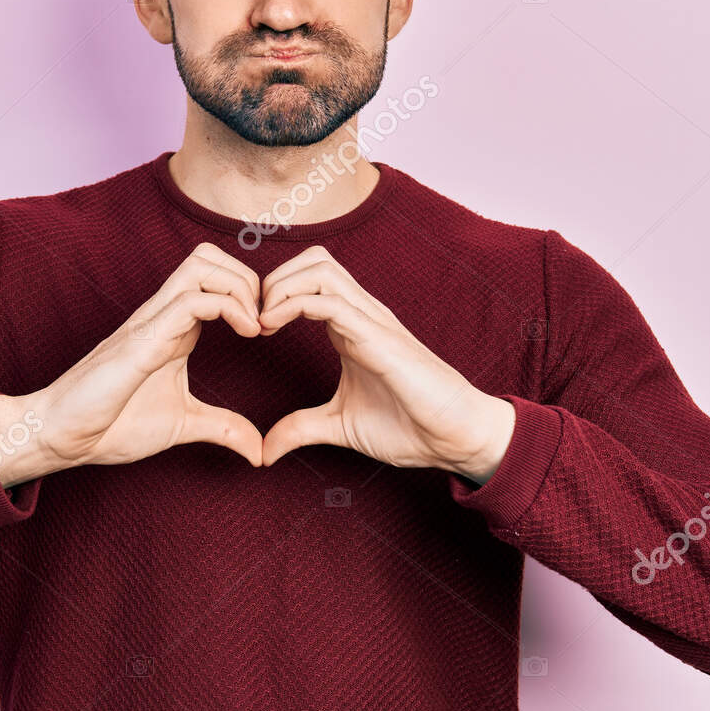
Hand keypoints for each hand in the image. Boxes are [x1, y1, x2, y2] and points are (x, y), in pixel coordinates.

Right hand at [0, 244, 264, 485]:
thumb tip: (258, 450)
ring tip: (255, 326)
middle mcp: (162, 314)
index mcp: (174, 328)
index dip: (250, 293)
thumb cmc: (111, 424)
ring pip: (201, 265)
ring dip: (240, 286)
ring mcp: (151, 322)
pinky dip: (229, 307)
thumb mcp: (182, 424)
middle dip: (248, 278)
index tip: (269, 332)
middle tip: (264, 322)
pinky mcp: (143, 341)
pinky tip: (246, 335)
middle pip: (209, 256)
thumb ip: (222, 428)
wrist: (62, 435)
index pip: (215, 277)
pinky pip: (190, 301)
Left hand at [257, 246, 516, 481]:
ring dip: (280, 288)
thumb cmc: (411, 426)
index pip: (310, 280)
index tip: (252, 330)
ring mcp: (372, 321)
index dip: (274, 295)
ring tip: (261, 322)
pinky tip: (271, 329)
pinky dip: (293, 305)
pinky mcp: (379, 338)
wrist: (456, 438)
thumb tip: (266, 449)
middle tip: (253, 320)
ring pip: (320, 269)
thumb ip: (302, 429)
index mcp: (352, 327)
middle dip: (273, 281)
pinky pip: (331, 301)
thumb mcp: (340, 427)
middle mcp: (362, 315)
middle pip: (312, 261)